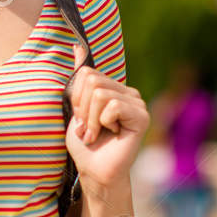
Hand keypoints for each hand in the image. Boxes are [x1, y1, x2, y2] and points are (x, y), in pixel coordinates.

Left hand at [64, 41, 147, 193]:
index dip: (76, 98)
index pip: (86, 73)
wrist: (95, 171)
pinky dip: (103, 123)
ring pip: (100, 94)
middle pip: (92, 81)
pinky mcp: (142, 115)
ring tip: (96, 134)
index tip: (80, 119)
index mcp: (113, 88)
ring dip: (91, 119)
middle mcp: (127, 92)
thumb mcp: (75, 108)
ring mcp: (137, 102)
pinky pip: (112, 106)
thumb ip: (78, 79)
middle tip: (88, 128)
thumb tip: (77, 45)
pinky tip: (111, 135)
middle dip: (82, 109)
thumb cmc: (85, 144)